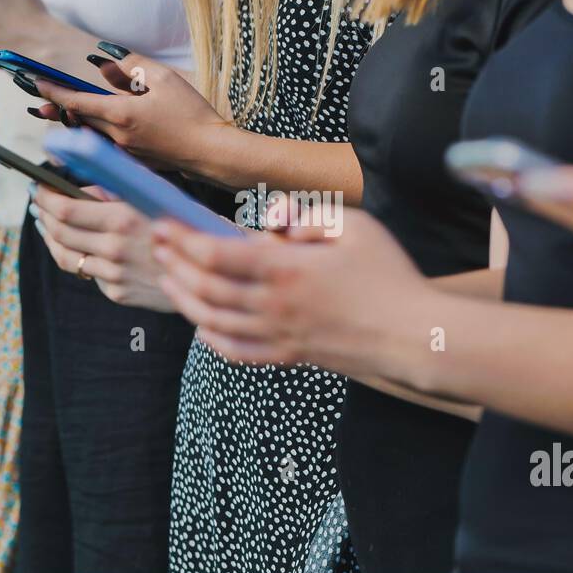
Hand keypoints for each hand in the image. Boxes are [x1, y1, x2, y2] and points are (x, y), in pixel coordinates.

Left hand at [32, 185, 175, 311]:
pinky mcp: (118, 293)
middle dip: (43, 215)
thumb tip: (82, 184)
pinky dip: (79, 257)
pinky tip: (77, 246)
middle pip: (59, 232)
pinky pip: (89, 274)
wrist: (211, 270)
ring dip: (51, 238)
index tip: (37, 187)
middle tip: (38, 204)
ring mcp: (114, 275)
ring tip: (47, 225)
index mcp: (122, 219)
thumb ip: (117, 188)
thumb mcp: (156, 196)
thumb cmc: (185, 224)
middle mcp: (114, 249)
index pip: (64, 209)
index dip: (44, 197)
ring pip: (67, 257)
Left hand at [35, 51, 228, 169]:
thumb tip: (104, 62)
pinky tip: (98, 126)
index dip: (53, 91)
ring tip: (62, 112)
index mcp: (121, 114)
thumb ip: (131, 66)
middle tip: (40, 101)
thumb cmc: (192, 114)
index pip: (75, 101)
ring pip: (89, 133)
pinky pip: (105, 144)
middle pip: (76, 120)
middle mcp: (116, 136)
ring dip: (75, 122)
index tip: (36, 82)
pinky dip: (95, 133)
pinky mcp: (133, 162)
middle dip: (58, 109)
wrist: (210, 152)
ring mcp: (123, 152)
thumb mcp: (165, 78)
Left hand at [151, 206, 428, 375]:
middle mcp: (274, 306)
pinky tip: (201, 325)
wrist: (414, 336)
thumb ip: (306, 215)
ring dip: (183, 298)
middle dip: (174, 263)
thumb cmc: (390, 276)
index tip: (166, 223)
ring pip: (212, 321)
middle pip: (204, 288)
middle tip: (158, 243)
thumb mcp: (356, 226)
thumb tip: (269, 220)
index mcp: (287, 270)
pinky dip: (211, 338)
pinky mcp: (289, 356)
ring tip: (169, 277)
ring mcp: (279, 336)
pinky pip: (237, 351)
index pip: (215, 255)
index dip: (183, 239)